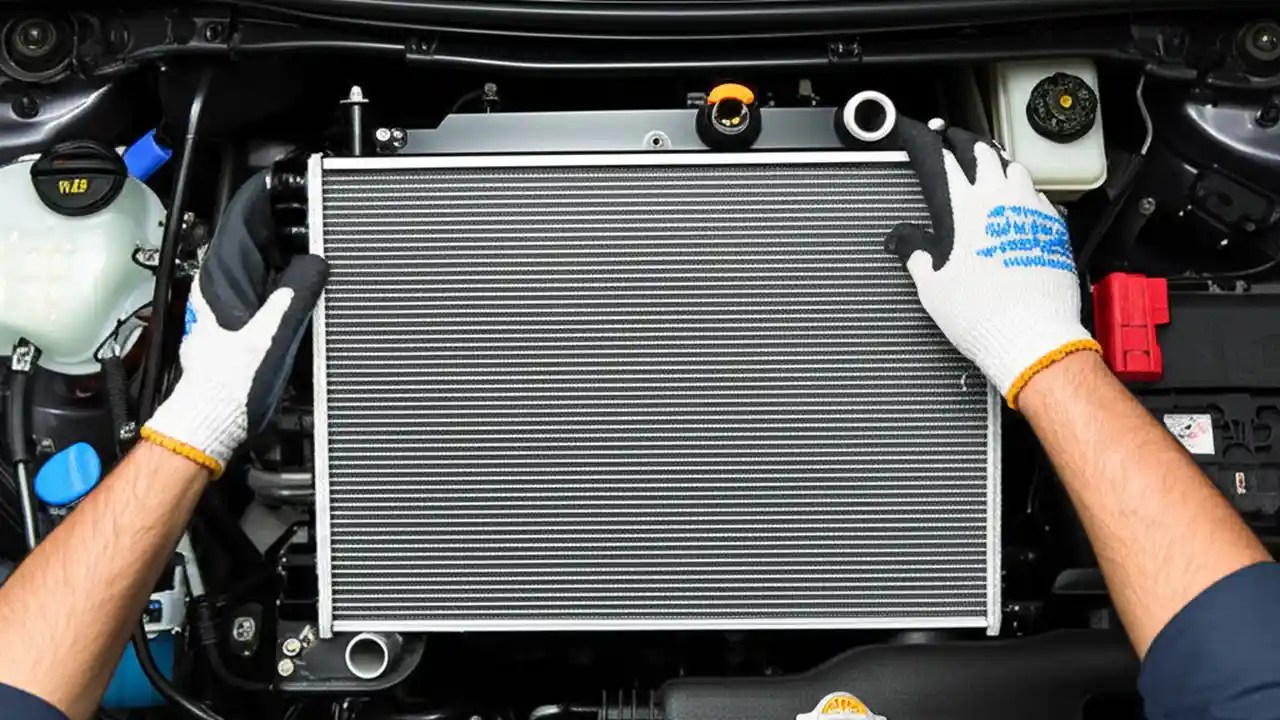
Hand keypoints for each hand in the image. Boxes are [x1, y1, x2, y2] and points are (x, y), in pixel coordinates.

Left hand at [141, 172, 327, 475]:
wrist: (211, 423)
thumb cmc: (229, 387)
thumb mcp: (271, 335)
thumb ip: (295, 294)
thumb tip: (315, 263)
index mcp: (220, 281)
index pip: (240, 221)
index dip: (265, 197)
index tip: (287, 183)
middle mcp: (218, 289)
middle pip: (251, 240)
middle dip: (282, 223)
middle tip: (313, 211)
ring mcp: (226, 307)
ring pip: (258, 265)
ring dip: (284, 253)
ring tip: (314, 243)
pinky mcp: (237, 326)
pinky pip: (262, 290)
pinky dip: (282, 281)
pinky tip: (302, 287)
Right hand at [884, 117, 1099, 407]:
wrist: (1030, 335)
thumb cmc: (981, 313)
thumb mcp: (933, 286)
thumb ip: (918, 255)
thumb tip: (907, 241)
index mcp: (967, 208)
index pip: (948, 162)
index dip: (936, 146)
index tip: (931, 140)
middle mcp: (1002, 201)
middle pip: (986, 155)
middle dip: (969, 146)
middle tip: (960, 144)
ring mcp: (1032, 211)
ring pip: (1017, 171)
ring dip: (1001, 167)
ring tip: (993, 170)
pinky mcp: (1055, 228)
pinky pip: (1040, 199)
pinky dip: (1027, 196)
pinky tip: (1021, 206)